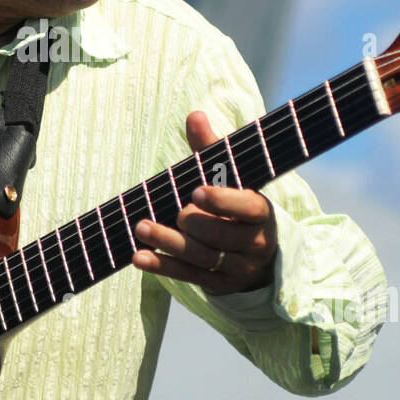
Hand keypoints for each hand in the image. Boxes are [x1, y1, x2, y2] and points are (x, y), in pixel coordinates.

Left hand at [132, 110, 278, 294]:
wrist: (259, 257)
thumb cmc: (239, 206)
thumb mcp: (233, 179)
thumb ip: (212, 150)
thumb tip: (194, 115)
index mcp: (260, 213)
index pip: (247, 208)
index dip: (223, 202)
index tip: (197, 192)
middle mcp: (253, 244)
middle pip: (221, 237)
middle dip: (194, 224)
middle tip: (175, 211)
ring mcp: (235, 268)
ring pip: (202, 258)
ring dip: (169, 242)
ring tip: (142, 227)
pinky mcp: (217, 284)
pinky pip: (188, 277)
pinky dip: (162, 266)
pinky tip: (139, 257)